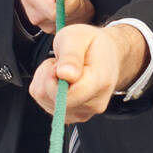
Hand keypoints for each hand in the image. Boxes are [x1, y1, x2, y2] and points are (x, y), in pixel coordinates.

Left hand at [29, 24, 148, 121]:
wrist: (107, 55)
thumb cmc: (92, 44)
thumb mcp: (78, 36)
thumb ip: (71, 55)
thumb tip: (64, 75)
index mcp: (100, 83)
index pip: (67, 95)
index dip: (53, 77)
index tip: (58, 62)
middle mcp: (94, 104)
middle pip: (53, 99)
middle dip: (48, 77)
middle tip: (61, 62)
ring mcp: (82, 113)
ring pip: (45, 100)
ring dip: (46, 81)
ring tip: (63, 69)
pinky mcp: (71, 116)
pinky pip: (44, 103)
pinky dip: (46, 88)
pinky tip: (60, 79)